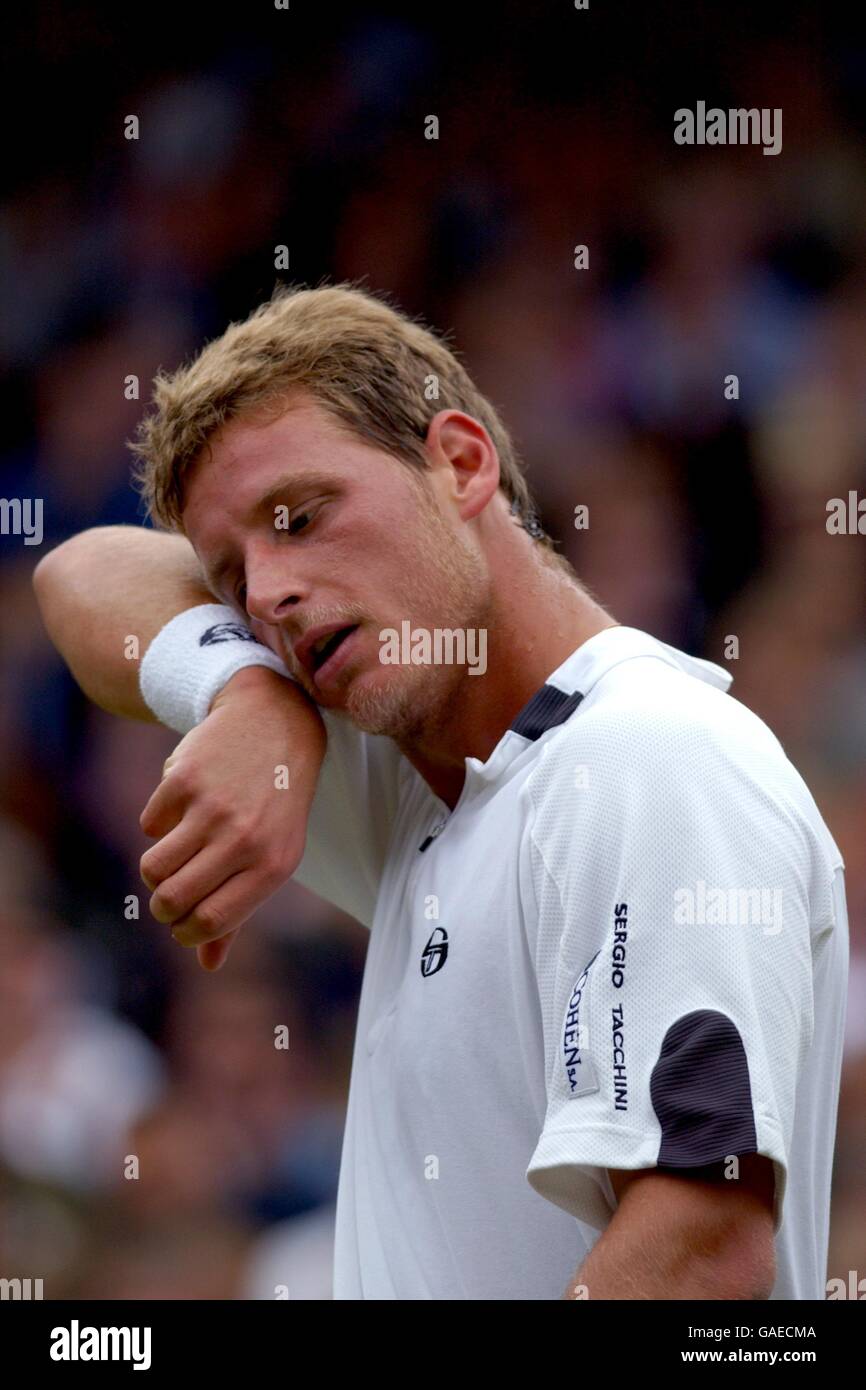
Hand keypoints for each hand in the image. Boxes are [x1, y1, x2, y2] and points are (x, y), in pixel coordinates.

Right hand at [139, 666, 325, 970]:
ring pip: (153, 869)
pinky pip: (148, 826)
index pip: (208, 923)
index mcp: (272, 867)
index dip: (184, 931)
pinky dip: (158, 824)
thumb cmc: (274, 802)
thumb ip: (239, 910)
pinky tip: (184, 807)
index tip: (182, 923)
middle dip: (162, 907)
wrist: (275, 723)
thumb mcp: (273, 855)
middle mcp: (244, 840)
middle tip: (168, 895)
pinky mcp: (183, 781)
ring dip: (155, 871)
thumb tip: (207, 964)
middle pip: (173, 900)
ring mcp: (213, 809)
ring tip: (174, 857)